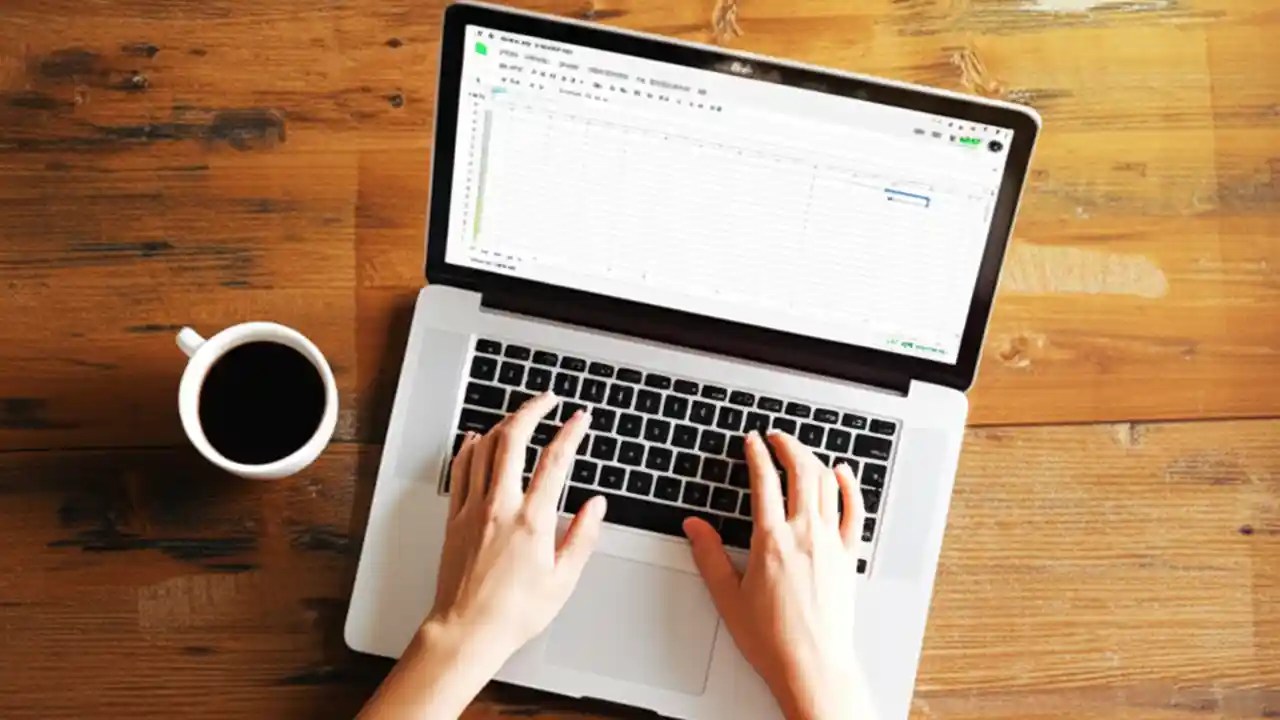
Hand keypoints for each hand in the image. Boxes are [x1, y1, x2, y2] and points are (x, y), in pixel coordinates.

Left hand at [357, 392, 606, 719]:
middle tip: (547, 399)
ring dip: (504, 424)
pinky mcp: (454, 518)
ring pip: (485, 448)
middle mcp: (500, 507)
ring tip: (519, 415)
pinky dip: (470, 447)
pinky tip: (477, 438)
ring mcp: (473, 509)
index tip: (579, 418)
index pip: (555, 461)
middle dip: (532, 410)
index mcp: (532, 521)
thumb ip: (582, 536)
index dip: (570, 432)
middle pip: (513, 439)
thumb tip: (596, 505)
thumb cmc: (514, 613)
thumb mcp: (563, 580)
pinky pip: (460, 469)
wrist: (467, 630)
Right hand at [683, 431, 863, 719]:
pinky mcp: (849, 556)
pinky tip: (843, 473)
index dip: (756, 454)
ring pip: (827, 483)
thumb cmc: (773, 639)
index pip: (764, 481)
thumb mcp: (727, 597)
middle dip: (787, 445)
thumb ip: (709, 556)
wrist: (813, 666)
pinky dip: (850, 485)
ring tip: (800, 450)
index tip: (751, 441)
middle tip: (775, 436)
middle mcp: (805, 535)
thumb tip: (694, 527)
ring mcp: (831, 543)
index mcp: (771, 541)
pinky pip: (854, 510)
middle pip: (801, 471)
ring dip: (813, 459)